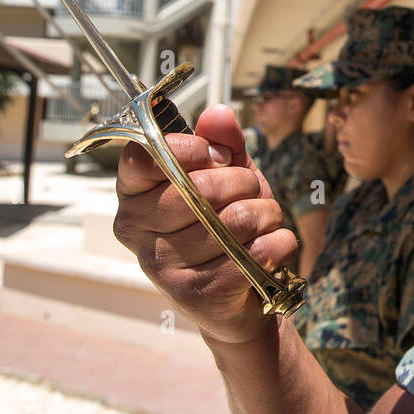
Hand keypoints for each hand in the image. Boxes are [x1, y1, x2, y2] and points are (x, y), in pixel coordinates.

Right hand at [113, 103, 297, 345]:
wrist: (240, 299)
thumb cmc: (228, 229)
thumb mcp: (226, 178)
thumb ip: (221, 143)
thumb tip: (218, 115)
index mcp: (134, 196)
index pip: (144, 155)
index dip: (188, 148)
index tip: (216, 155)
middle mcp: (137, 232)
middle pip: (200, 187)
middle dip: (244, 184)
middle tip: (250, 196)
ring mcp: (164, 267)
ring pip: (237, 220)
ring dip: (267, 216)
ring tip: (261, 226)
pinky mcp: (198, 294)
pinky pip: (259, 250)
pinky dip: (279, 244)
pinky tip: (269, 252)